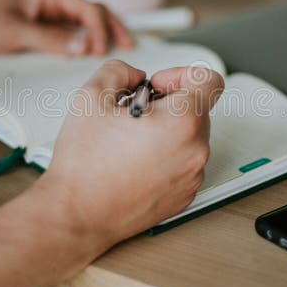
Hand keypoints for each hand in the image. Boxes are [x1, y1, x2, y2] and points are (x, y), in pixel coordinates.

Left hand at [0, 0, 132, 61]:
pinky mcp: (43, 36)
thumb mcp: (15, 32)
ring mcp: (49, 21)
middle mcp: (52, 5)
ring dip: (102, 36)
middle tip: (128, 45)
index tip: (100, 50)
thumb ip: (50, 39)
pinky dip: (84, 47)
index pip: (86, 7)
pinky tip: (93, 60)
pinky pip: (70, 40)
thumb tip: (83, 47)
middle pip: (93, 11)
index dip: (99, 27)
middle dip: (112, 27)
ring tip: (118, 51)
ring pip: (85, 25)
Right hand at [35, 60, 224, 253]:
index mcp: (183, 121)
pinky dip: (165, 156)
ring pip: (190, 137)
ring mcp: (192, 176)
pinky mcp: (184, 196)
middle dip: (167, 104)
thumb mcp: (92, 96)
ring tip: (130, 140)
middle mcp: (195, 150)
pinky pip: (184, 163)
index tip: (156, 87)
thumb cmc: (84, 165)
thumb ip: (119, 70)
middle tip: (132, 115)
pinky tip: (134, 162)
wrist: (77, 215)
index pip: (209, 80)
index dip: (180, 75)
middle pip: (198, 109)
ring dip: (166, 130)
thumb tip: (134, 76)